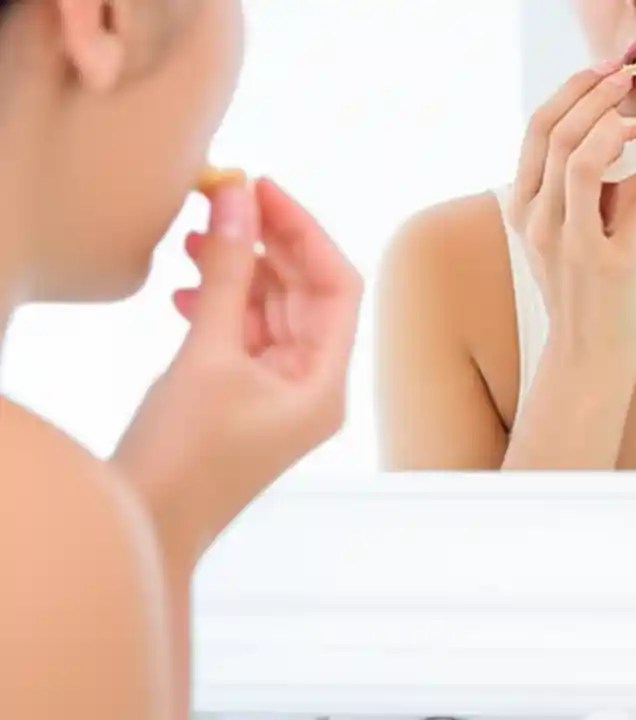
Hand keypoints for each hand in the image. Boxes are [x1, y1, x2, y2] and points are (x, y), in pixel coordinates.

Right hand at [112, 178, 362, 561]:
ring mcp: (281, 395)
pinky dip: (222, 306)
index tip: (263, 188)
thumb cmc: (184, 453)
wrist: (146, 524)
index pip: (338, 285)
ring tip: (197, 240)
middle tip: (225, 200)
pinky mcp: (246, 400)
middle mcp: (314, 388)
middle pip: (306, 294)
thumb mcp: (207, 352)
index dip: (304, 231)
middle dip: (269, 245)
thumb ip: (228, 273)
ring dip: (240, 272)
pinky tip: (186, 292)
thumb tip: (238, 200)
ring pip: (272, 312)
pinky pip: (246, 336)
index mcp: (326, 383)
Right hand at [514, 60, 635, 381]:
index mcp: (526, 211)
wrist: (590, 362)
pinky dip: (634, 172)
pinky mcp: (608, 262)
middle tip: (623, 76)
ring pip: (577, 159)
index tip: (599, 75)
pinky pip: (617, 199)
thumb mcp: (572, 241)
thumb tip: (622, 157)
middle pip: (554, 133)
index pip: (536, 133)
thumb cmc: (587, 299)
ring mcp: (572, 242)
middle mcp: (540, 223)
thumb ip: (587, 198)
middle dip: (591, 93)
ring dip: (609, 121)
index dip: (568, 94)